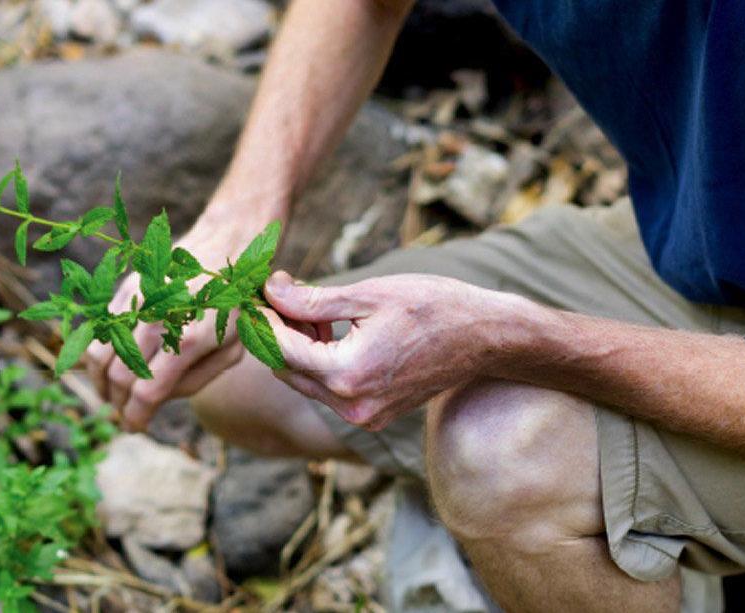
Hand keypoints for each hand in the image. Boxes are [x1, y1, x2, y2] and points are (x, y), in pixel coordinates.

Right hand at [86, 219, 261, 430]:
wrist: (229, 245)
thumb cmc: (237, 303)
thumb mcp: (233, 348)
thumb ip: (197, 379)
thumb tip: (159, 399)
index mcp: (190, 339)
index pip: (146, 393)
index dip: (136, 417)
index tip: (135, 427)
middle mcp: (159, 318)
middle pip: (119, 377)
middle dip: (118, 403)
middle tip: (124, 414)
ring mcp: (139, 300)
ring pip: (99, 353)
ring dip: (101, 381)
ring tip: (111, 394)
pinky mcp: (128, 287)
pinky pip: (101, 327)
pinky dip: (99, 351)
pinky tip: (111, 364)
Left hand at [264, 271, 535, 430]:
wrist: (485, 338)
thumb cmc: (433, 307)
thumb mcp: (369, 294)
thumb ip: (313, 300)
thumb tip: (271, 292)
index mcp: (348, 374)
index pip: (282, 350)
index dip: (265, 319)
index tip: (259, 292)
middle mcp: (352, 405)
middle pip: (287, 371)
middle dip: (278, 334)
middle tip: (283, 296)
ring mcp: (363, 416)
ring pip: (305, 382)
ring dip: (299, 349)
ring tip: (313, 311)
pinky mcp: (372, 417)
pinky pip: (329, 391)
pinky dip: (321, 363)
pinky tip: (334, 332)